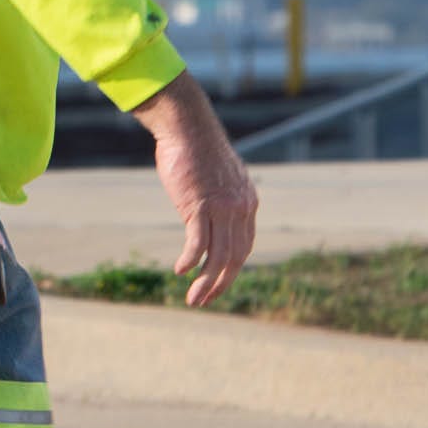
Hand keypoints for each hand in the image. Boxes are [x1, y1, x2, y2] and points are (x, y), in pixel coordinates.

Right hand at [134, 76, 257, 307]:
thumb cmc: (197, 150)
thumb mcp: (218, 178)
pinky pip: (198, 242)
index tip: (217, 283)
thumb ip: (221, 198)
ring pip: (218, 256)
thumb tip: (211, 212)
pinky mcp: (200, 205)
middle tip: (204, 301)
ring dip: (206, 282)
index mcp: (247, 203)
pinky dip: (191, 260)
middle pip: (234, 257)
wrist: (187, 126)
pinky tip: (180, 271)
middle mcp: (240, 208)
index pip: (244, 246)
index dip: (231, 269)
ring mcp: (221, 208)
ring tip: (194, 299)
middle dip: (220, 283)